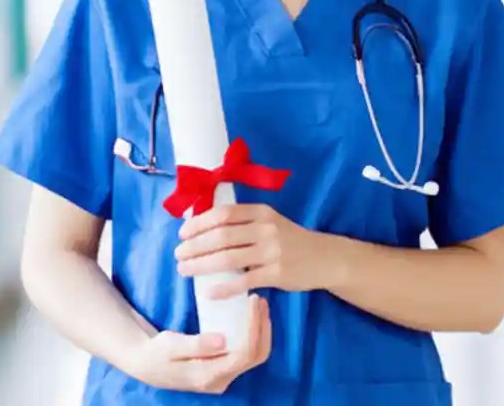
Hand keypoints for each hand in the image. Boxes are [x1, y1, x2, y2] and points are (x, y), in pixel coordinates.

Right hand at [126, 294, 270, 394]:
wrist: (145, 363)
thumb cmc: (156, 352)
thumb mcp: (171, 345)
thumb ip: (196, 345)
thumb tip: (223, 341)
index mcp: (209, 376)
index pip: (244, 354)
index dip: (254, 328)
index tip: (252, 301)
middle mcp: (221, 381)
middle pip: (255, 356)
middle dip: (262, 327)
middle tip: (259, 299)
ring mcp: (223, 376)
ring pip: (254, 356)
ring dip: (260, 330)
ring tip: (258, 304)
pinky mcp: (223, 368)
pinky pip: (245, 353)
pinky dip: (252, 334)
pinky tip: (249, 315)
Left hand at [175, 203, 328, 299]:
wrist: (324, 258)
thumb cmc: (289, 239)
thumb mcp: (269, 221)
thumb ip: (242, 222)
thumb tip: (202, 225)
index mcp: (260, 212)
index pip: (223, 214)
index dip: (199, 223)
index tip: (182, 233)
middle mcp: (265, 229)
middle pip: (221, 235)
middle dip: (195, 245)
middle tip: (178, 254)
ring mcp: (272, 251)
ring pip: (228, 258)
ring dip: (201, 264)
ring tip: (184, 270)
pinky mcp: (277, 274)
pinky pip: (244, 281)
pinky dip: (224, 287)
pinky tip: (209, 291)